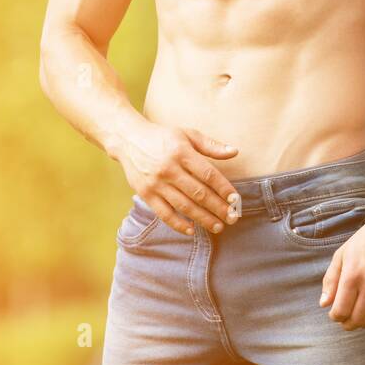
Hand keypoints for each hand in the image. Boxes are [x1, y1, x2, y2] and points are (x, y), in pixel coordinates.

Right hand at [118, 124, 241, 234]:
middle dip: (218, 208)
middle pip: (198, 193)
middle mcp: (169, 169)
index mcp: (182, 152)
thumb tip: (234, 152)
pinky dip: (178, 224)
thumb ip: (211, 145)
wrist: (128, 139)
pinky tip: (191, 230)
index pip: (208, 174)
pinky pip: (164, 213)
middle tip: (232, 218)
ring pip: (184, 206)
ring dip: (203, 219)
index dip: (224, 188)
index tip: (235, 200)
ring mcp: (156, 183)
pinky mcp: (146, 194)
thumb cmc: (162, 137)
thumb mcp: (187, 134)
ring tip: (218, 227)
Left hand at [319, 208, 364, 329]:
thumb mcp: (342, 255)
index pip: (341, 310)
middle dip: (348, 324)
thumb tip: (324, 304)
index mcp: (352, 275)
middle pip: (358, 319)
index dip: (335, 316)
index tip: (336, 314)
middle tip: (347, 321)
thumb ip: (331, 280)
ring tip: (363, 316)